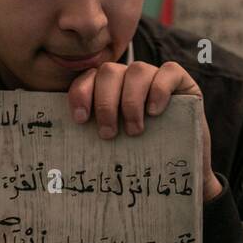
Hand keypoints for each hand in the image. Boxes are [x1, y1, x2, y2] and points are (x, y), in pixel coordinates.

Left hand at [67, 60, 221, 201]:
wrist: (186, 167)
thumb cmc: (146, 158)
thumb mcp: (118, 149)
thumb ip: (97, 146)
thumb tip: (56, 172)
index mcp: (110, 89)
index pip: (88, 79)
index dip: (80, 94)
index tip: (81, 119)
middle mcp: (130, 79)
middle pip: (109, 72)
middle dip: (105, 102)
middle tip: (108, 134)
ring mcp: (156, 77)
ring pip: (136, 70)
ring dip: (130, 100)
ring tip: (134, 129)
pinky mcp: (182, 81)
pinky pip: (168, 71)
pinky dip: (159, 89)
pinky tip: (154, 111)